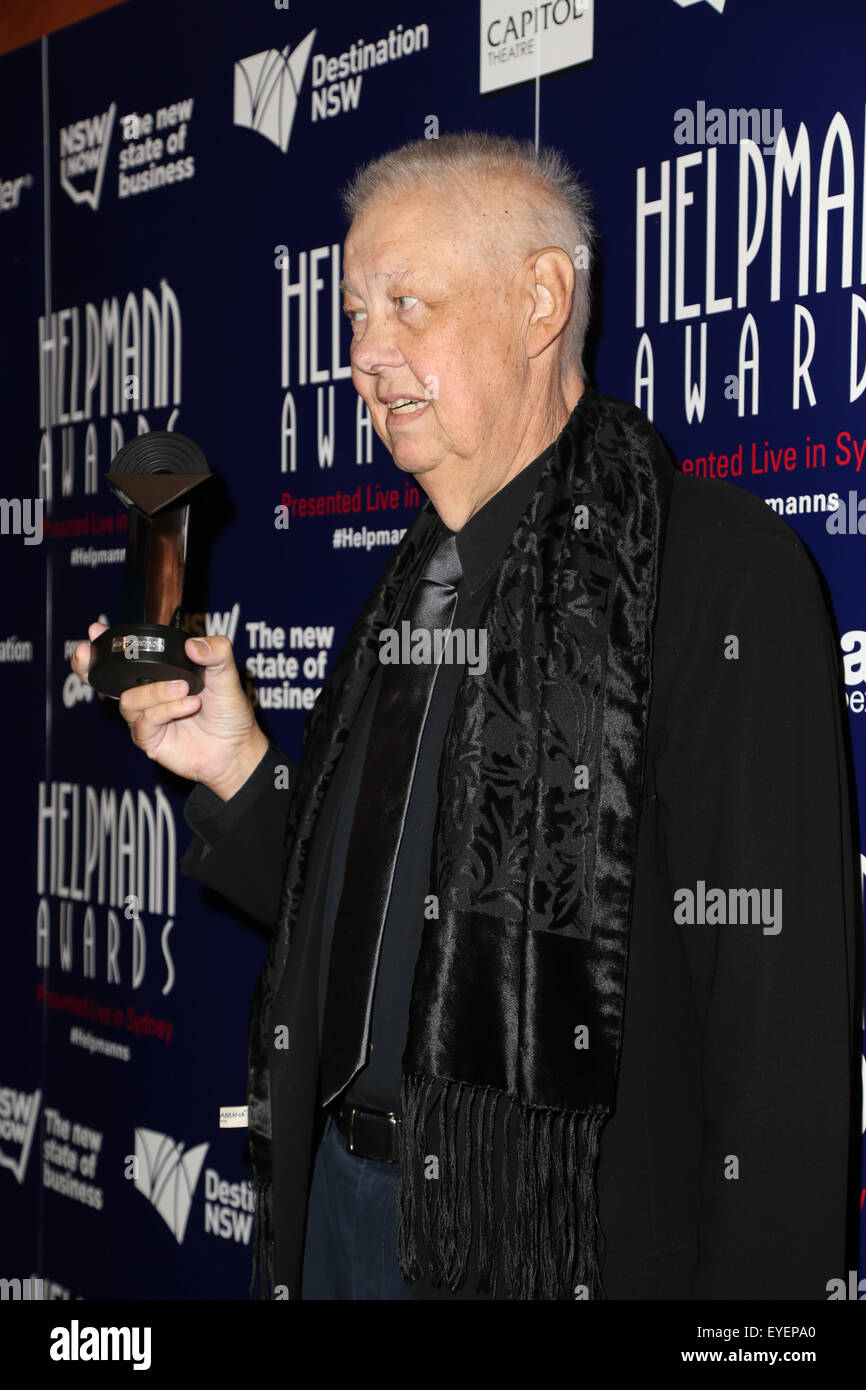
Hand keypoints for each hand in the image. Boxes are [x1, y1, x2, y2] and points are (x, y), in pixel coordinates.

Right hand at [71, 623, 268, 799]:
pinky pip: (145, 722)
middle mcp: (147, 696)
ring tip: (185, 689)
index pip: (125, 659)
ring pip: (130, 700)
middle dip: (92, 667)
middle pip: (106, 681)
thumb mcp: (227, 674)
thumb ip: (217, 653)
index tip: (95, 630)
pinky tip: (190, 705)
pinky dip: (167, 710)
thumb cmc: (228, 711)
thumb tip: (192, 644)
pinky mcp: (149, 740)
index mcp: (159, 675)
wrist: (238, 748)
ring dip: (157, 692)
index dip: (104, 646)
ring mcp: (145, 719)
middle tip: (92, 653)